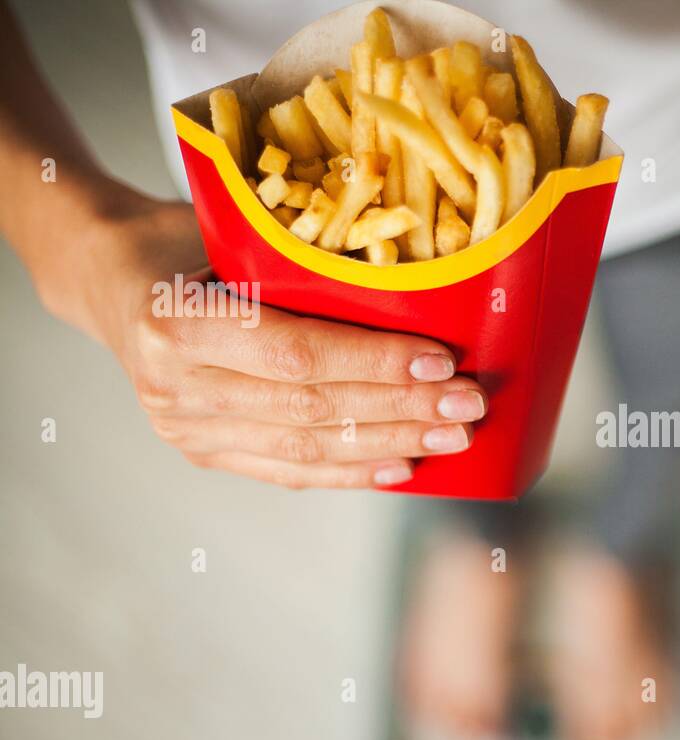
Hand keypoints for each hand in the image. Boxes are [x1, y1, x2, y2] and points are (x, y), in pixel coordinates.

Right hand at [64, 199, 485, 488]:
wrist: (111, 277)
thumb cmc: (188, 240)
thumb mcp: (233, 230)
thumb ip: (302, 264)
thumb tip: (423, 279)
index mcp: (175, 320)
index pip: (296, 352)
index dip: (374, 362)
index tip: (442, 360)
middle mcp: (173, 385)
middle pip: (311, 407)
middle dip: (401, 408)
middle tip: (470, 403)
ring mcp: (185, 428)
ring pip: (307, 447)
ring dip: (390, 444)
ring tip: (452, 435)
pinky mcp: (203, 453)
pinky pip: (289, 471)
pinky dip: (351, 471)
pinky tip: (402, 467)